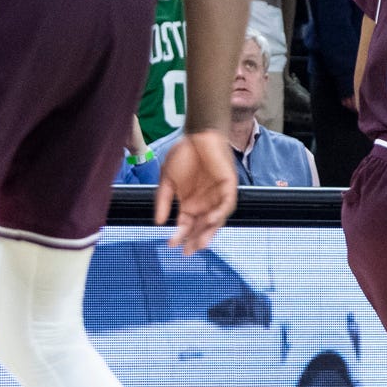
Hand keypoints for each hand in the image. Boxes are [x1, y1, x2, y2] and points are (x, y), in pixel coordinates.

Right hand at [156, 128, 237, 253]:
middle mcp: (204, 203)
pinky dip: (220, 213)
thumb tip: (158, 222)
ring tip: (201, 243)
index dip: (180, 235)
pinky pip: (227, 204)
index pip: (186, 225)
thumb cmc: (183, 155)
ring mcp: (217, 196)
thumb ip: (164, 201)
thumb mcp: (167, 181)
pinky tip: (211, 220)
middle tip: (188, 251)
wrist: (197, 135)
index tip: (171, 244)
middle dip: (195, 240)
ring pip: (216, 220)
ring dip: (209, 232)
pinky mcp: (228, 186)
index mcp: (189, 204)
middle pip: (202, 227)